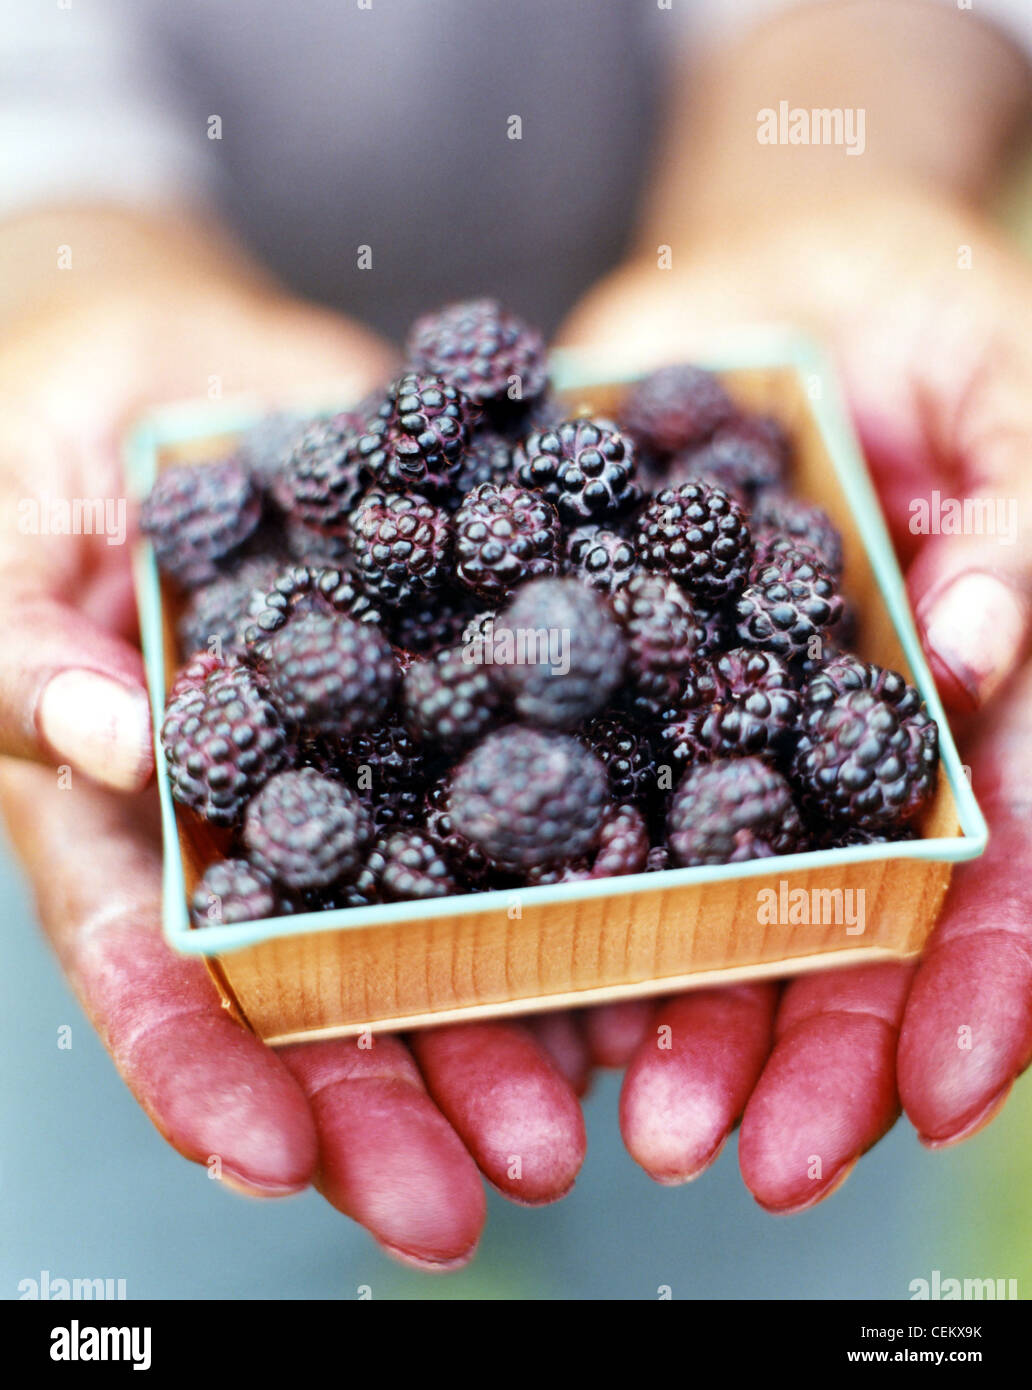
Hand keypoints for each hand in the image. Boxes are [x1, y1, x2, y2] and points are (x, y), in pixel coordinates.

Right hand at [0, 211, 585, 1266]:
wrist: (178, 365)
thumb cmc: (53, 432)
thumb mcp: (15, 530)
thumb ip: (28, 643)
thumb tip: (104, 739)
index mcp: (126, 809)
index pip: (147, 956)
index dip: (199, 1060)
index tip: (271, 1157)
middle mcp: (257, 820)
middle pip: (310, 983)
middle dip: (385, 1096)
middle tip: (467, 1198)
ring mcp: (366, 769)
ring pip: (435, 919)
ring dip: (502, 1024)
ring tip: (581, 1113)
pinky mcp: (459, 699)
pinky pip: (528, 788)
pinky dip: (582, 870)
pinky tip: (642, 943)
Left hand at [559, 180, 1031, 1205]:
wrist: (768, 279)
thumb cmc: (915, 313)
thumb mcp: (1000, 381)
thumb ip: (1018, 509)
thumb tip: (993, 651)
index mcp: (957, 705)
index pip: (992, 871)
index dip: (978, 989)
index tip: (938, 1098)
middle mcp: (837, 754)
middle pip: (842, 931)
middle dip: (802, 1052)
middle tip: (729, 1154)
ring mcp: (720, 738)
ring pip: (713, 905)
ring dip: (681, 1019)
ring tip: (628, 1115)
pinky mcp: (606, 698)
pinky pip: (584, 812)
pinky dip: (570, 901)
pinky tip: (535, 987)